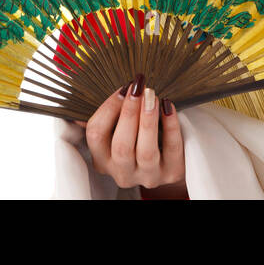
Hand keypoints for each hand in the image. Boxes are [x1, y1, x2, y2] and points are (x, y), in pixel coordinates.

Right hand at [70, 74, 186, 194]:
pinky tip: (168, 107)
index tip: (123, 88)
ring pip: (146, 152)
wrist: (166, 161)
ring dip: (148, 120)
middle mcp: (123, 172)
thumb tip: (91, 95)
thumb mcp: (116, 129)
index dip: (108, 108)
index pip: (95, 134)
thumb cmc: (136, 137)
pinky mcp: (171, 173)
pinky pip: (172, 150)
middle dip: (129, 113)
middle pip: (121, 146)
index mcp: (103, 160)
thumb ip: (106, 115)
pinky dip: (170, 127)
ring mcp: (148, 176)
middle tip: (137, 88)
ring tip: (152, 96)